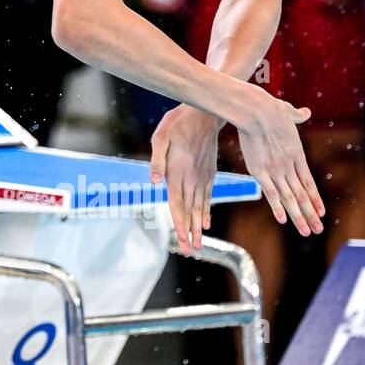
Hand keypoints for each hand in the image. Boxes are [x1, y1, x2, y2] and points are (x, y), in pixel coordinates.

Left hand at [150, 104, 223, 252]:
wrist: (205, 114)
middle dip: (189, 231)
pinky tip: (206, 222)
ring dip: (198, 226)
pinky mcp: (209, 172)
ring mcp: (203, 176)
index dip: (179, 223)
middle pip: (189, 209)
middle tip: (190, 250)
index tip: (182, 240)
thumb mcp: (161, 137)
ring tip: (198, 243)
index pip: (177, 203)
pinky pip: (208, 196)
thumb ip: (157, 160)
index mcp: (179, 171)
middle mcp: (193, 177)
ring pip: (200, 206)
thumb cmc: (179, 123)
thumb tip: (154, 181)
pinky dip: (206, 210)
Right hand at [235, 90, 323, 236]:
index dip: (315, 198)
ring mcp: (276, 169)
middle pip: (302, 194)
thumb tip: (305, 111)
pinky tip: (283, 220)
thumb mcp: (287, 112)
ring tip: (307, 232)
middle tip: (318, 229)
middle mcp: (289, 166)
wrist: (258, 111)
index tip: (321, 212)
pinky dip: (278, 207)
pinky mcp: (260, 170)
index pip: (308, 182)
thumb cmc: (269, 108)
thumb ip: (297, 115)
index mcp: (297, 154)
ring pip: (290, 198)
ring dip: (299, 217)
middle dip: (310, 214)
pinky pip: (271, 193)